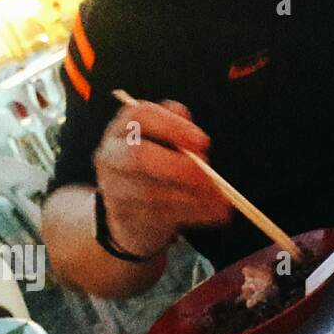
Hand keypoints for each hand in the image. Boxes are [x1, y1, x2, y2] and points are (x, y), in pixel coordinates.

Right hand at [93, 98, 232, 256]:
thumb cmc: (157, 165)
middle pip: (139, 156)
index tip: (204, 143)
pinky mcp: (125, 217)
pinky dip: (193, 214)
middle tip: (211, 177)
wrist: (131, 211)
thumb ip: (180, 131)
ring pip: (153, 193)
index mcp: (124, 127)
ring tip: (221, 200)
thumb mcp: (166, 142)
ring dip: (193, 197)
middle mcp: (112, 155)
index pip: (140, 116)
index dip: (173, 127)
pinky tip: (214, 213)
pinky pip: (160, 216)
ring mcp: (114, 188)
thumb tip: (199, 145)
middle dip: (180, 167)